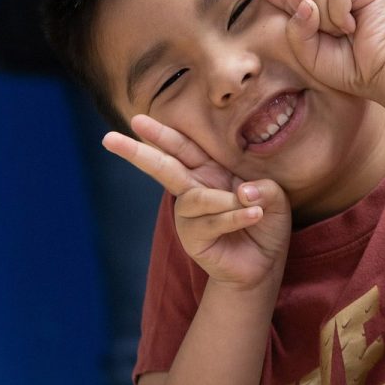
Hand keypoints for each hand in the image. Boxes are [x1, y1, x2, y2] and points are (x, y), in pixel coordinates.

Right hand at [102, 114, 291, 290]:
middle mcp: (194, 191)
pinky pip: (213, 222)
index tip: (138, 120)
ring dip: (227, 202)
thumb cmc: (266, 224)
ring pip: (197, 199)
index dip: (162, 134)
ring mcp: (190, 216)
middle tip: (109, 139)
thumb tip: (243, 191)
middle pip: (163, 167)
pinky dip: (237, 217)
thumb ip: (264, 188)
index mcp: (209, 172)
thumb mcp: (274, 198)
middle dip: (137, 152)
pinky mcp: (194, 239)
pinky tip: (255, 215)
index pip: (183, 148)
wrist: (263, 264)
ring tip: (255, 209)